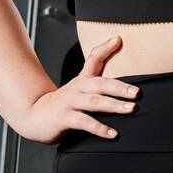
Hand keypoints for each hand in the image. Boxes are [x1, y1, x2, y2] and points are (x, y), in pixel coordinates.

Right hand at [18, 35, 139, 143]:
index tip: (119, 39)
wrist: (35, 116)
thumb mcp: (80, 88)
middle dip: (120, 87)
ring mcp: (70, 102)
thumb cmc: (65, 103)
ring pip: (94, 102)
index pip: (93, 58)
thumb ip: (97, 81)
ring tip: (131, 109)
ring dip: (114, 105)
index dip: (105, 48)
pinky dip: (99, 128)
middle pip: (100, 84)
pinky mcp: (65, 118)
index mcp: (83, 80)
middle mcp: (77, 88)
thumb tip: (123, 76)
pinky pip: (85, 122)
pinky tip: (113, 134)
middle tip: (137, 92)